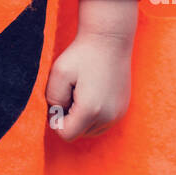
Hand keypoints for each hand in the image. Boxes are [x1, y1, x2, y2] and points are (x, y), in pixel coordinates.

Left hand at [45, 24, 134, 142]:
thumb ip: (52, 100)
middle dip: (69, 118)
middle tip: (71, 92)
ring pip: (90, 130)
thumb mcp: (58, 74)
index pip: (66, 134)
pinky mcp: (123, 110)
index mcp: (91, 110)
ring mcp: (118, 114)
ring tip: (81, 92)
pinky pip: (102, 123)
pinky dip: (93, 114)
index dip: (56, 120)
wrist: (110, 40)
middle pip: (78, 133)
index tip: (59, 99)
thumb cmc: (82, 54)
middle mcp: (108, 117)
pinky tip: (91, 93)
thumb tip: (57, 116)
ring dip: (81, 118)